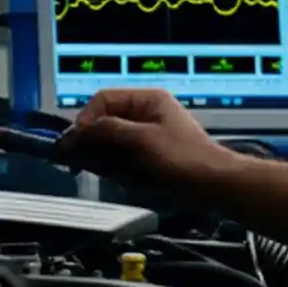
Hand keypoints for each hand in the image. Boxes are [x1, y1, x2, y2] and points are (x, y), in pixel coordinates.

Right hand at [54, 88, 231, 188]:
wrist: (213, 185)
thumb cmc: (181, 159)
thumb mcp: (140, 140)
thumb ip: (106, 132)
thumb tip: (74, 134)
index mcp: (147, 100)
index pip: (103, 101)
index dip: (86, 120)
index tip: (75, 145)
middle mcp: (145, 114)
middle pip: (104, 122)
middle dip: (92, 143)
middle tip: (80, 163)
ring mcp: (146, 136)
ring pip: (109, 144)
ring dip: (103, 158)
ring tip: (110, 172)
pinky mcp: (148, 158)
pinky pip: (121, 159)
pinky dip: (115, 169)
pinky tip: (122, 178)